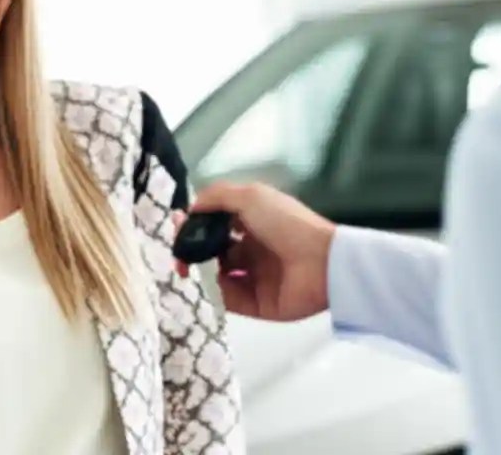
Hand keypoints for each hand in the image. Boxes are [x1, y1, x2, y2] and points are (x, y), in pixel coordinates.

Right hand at [174, 182, 334, 320]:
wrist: (322, 262)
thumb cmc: (288, 224)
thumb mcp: (251, 196)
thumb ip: (217, 197)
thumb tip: (190, 208)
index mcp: (254, 222)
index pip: (216, 224)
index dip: (196, 225)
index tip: (178, 226)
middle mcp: (253, 249)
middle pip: (213, 251)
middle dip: (192, 251)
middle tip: (178, 254)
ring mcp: (256, 278)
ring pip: (217, 276)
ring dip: (200, 271)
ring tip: (189, 268)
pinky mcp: (258, 304)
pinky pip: (229, 300)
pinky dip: (214, 293)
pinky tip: (207, 283)